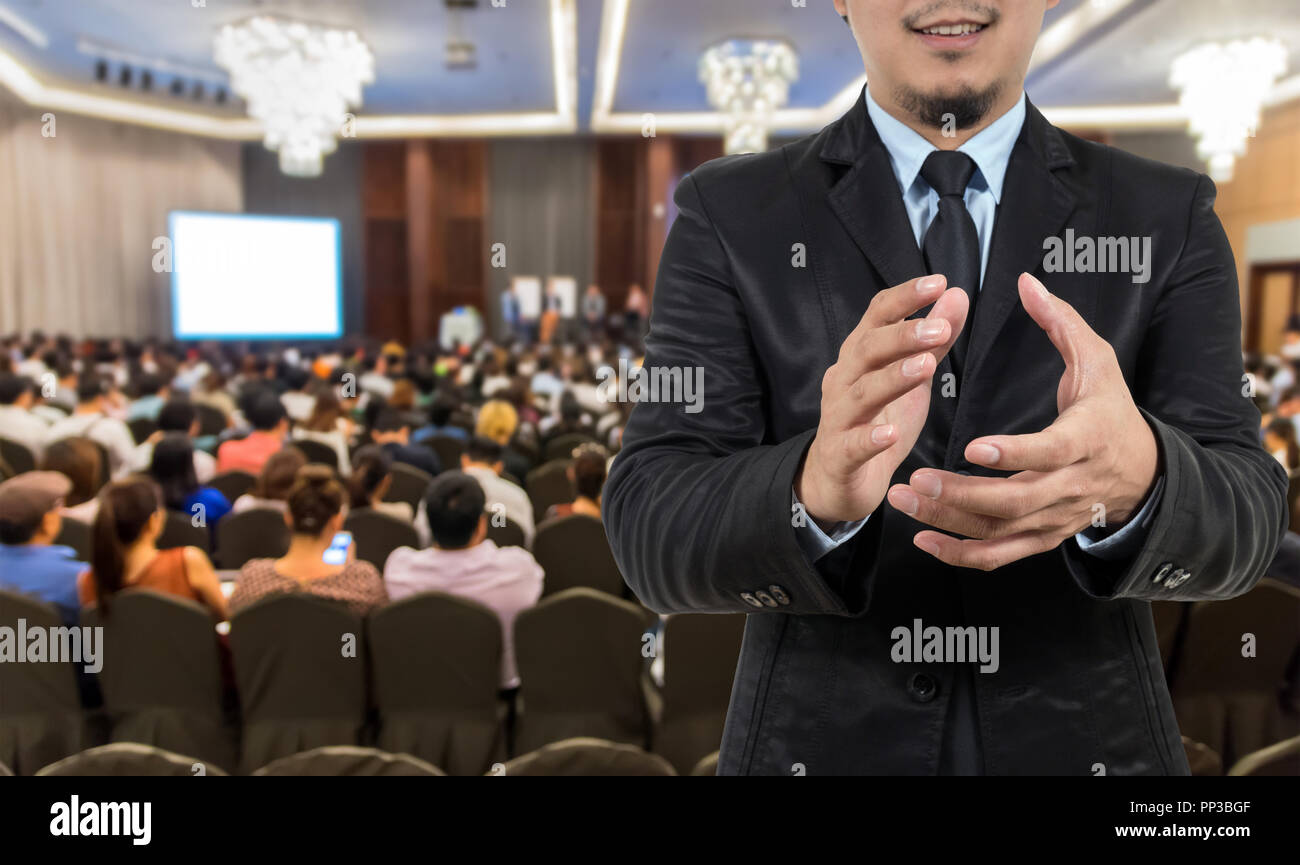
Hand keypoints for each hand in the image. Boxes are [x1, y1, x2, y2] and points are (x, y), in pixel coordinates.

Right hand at [795, 274, 969, 525]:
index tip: (938, 282)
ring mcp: (838, 418)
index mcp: (860, 356)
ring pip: (862, 393)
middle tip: (940, 328)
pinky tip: (891, 436)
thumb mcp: (910, 377)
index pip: (876, 316)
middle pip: (867, 349)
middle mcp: (844, 381)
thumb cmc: (877, 420)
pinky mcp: (840, 456)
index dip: (904, 297)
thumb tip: (955, 295)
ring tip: (926, 367)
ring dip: (892, 378)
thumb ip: (933, 340)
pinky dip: (870, 440)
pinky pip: (852, 445)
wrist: (838, 479)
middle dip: (902, 336)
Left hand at [887, 273, 1158, 569]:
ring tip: (903, 500)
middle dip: (962, 494)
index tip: (974, 448)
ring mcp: (1053, 519)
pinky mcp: (1041, 539)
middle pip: (1014, 502)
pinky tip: (922, 539)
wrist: (1141, 472)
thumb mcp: (1097, 361)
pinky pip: (998, 556)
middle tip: (915, 479)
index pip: (1049, 454)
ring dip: (948, 521)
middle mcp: (1069, 487)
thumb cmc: (1110, 409)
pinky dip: (959, 554)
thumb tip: (1027, 281)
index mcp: (1084, 441)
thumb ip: (1060, 323)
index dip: (1013, 454)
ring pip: (998, 531)